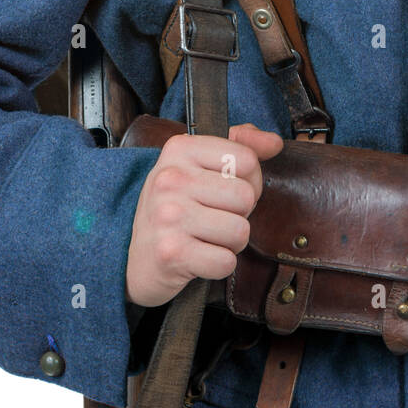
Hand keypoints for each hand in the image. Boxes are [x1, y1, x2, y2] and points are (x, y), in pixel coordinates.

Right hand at [125, 123, 282, 307]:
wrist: (135, 257)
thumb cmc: (175, 207)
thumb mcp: (199, 166)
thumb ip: (239, 145)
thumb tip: (273, 142)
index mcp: (180, 149)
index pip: (246, 160)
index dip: (248, 180)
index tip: (225, 189)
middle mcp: (170, 178)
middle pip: (246, 197)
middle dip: (240, 214)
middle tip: (215, 217)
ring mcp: (168, 216)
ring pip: (240, 230)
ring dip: (231, 242)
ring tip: (207, 237)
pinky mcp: (171, 253)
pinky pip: (226, 261)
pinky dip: (219, 265)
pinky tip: (200, 257)